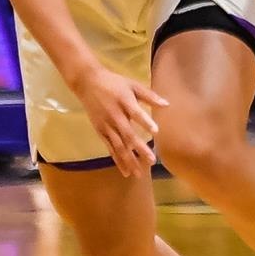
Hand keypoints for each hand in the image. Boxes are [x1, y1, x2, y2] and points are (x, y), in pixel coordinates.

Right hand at [68, 63, 169, 177]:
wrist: (87, 82)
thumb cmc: (114, 83)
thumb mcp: (132, 84)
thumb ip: (149, 95)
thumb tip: (167, 105)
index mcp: (124, 101)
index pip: (135, 113)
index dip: (145, 122)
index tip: (155, 131)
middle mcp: (114, 115)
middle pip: (127, 134)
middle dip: (139, 149)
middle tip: (151, 160)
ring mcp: (106, 125)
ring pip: (118, 145)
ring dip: (128, 160)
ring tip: (139, 173)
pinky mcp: (100, 131)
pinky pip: (110, 148)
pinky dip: (117, 159)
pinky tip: (125, 171)